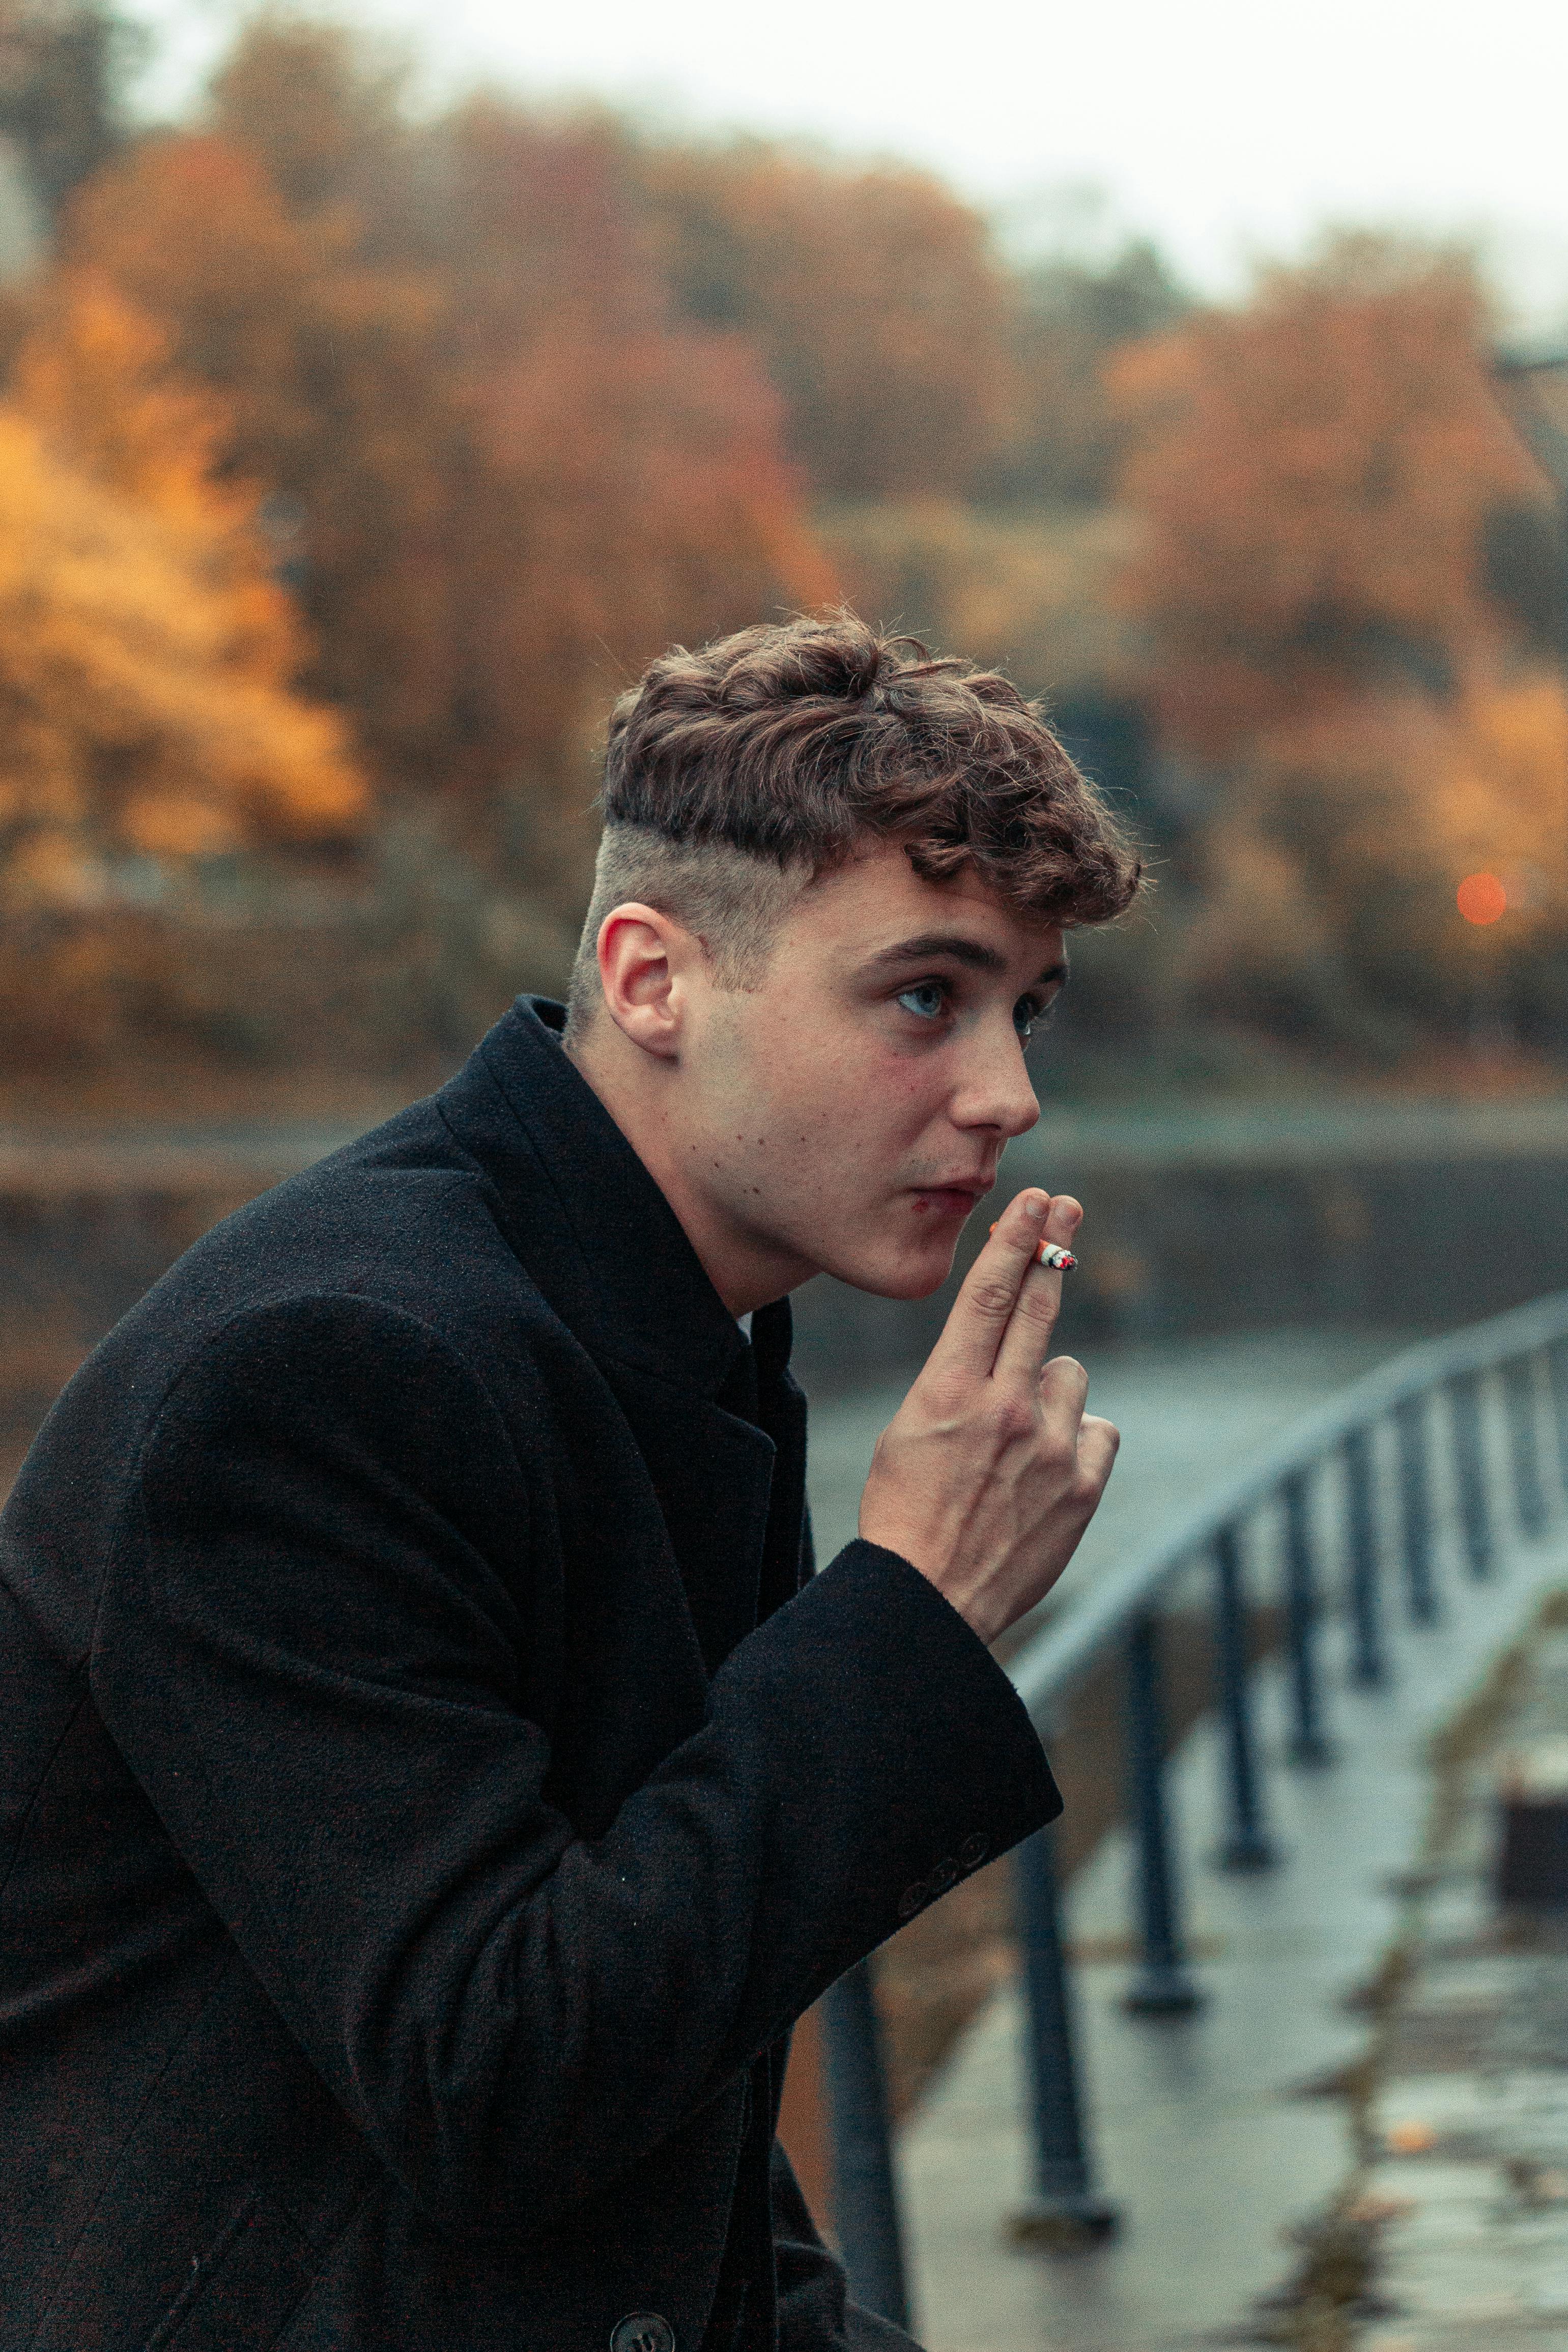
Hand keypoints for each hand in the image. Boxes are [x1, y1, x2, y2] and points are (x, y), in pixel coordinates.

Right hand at [857, 1189, 1118, 1645]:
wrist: (928, 1598)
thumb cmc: (907, 1513)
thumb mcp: (910, 1431)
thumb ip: (961, 1385)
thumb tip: (1014, 1355)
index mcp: (948, 1392)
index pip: (987, 1295)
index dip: (1015, 1239)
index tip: (1035, 1198)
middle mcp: (1003, 1409)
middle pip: (1039, 1307)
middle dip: (1054, 1248)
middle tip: (1068, 1207)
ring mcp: (1048, 1447)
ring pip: (1071, 1378)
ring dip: (1051, 1395)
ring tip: (1016, 1443)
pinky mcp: (1082, 1487)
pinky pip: (1098, 1431)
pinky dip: (1078, 1443)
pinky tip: (1047, 1474)